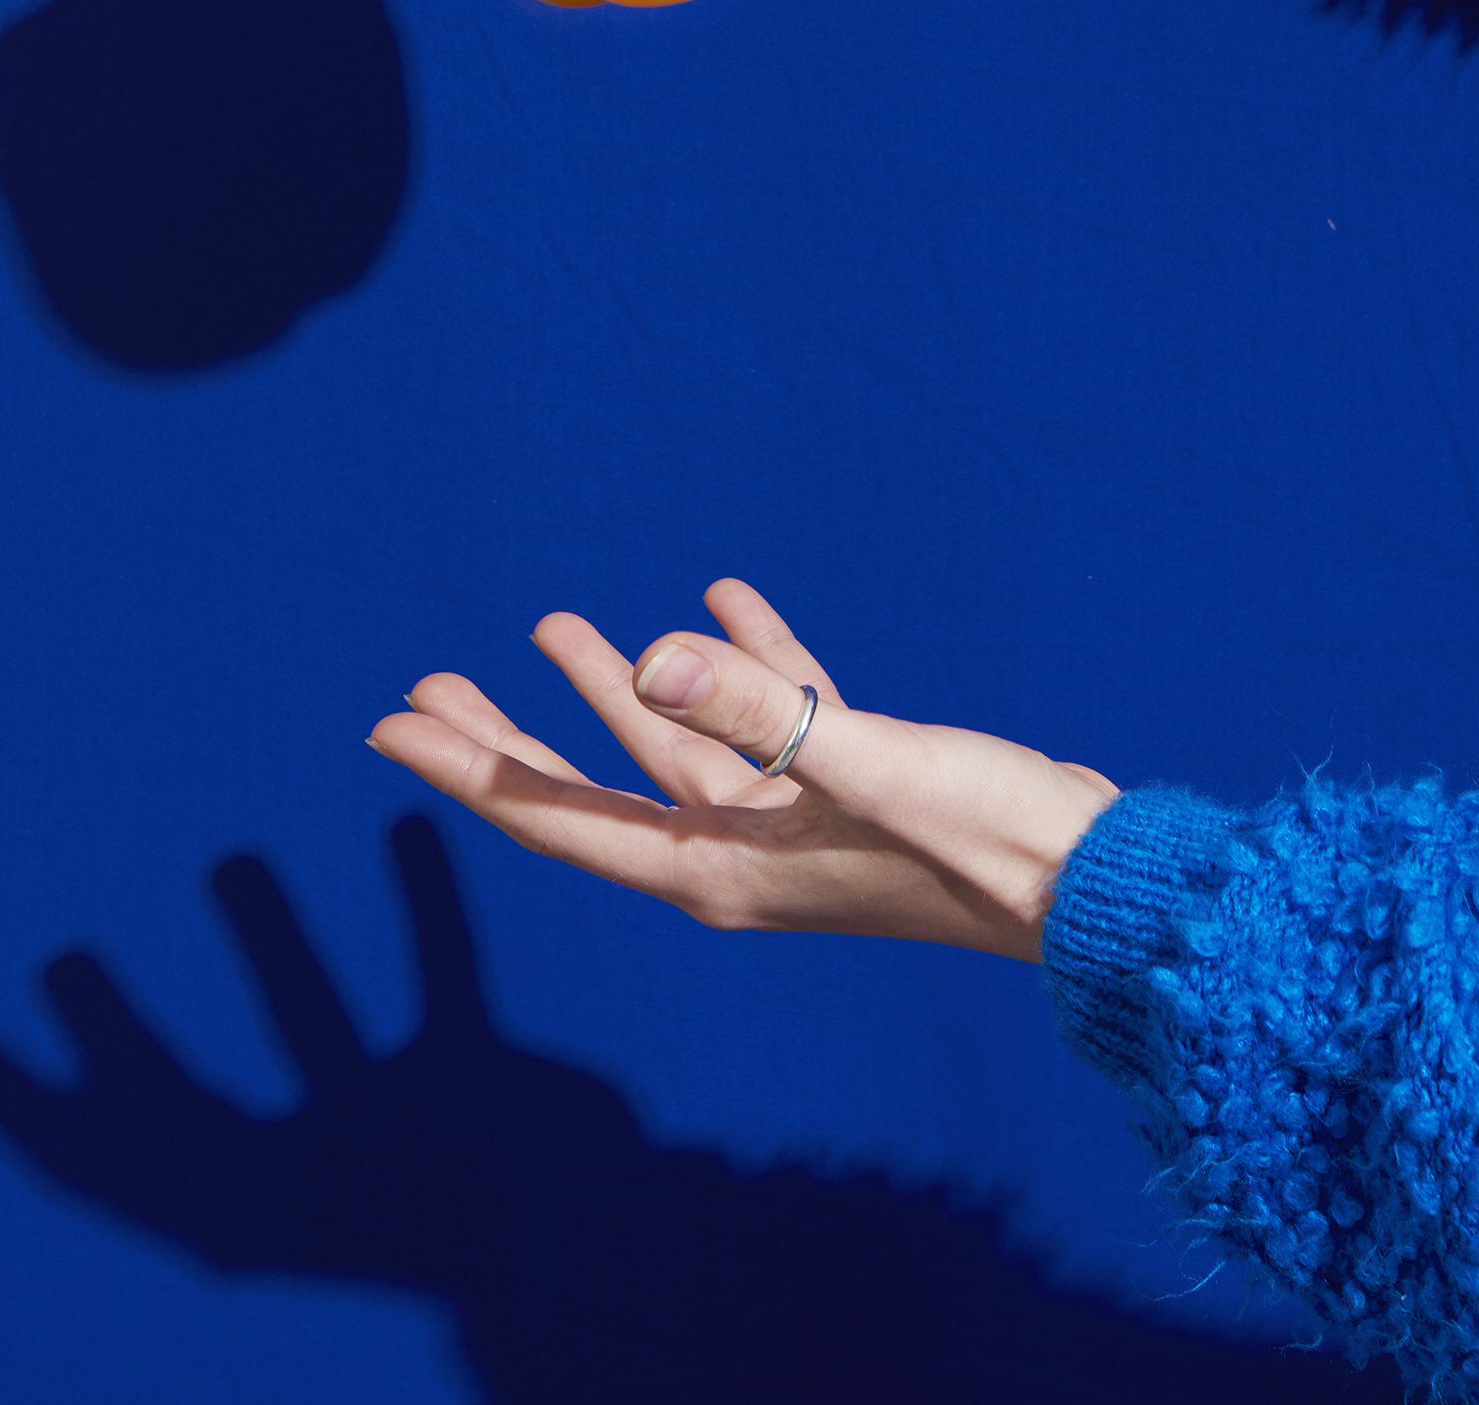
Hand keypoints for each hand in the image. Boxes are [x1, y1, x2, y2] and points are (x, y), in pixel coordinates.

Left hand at [367, 577, 1118, 961]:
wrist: (1090, 883)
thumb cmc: (984, 841)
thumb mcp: (865, 763)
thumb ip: (760, 707)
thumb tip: (654, 651)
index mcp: (719, 872)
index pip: (562, 822)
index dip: (471, 774)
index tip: (388, 729)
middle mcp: (739, 858)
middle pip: (593, 790)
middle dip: (510, 739)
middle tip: (426, 686)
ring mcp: (794, 826)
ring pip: (675, 746)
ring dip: (613, 686)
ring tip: (550, 623)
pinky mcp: (852, 787)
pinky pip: (771, 715)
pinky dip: (740, 658)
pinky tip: (718, 595)